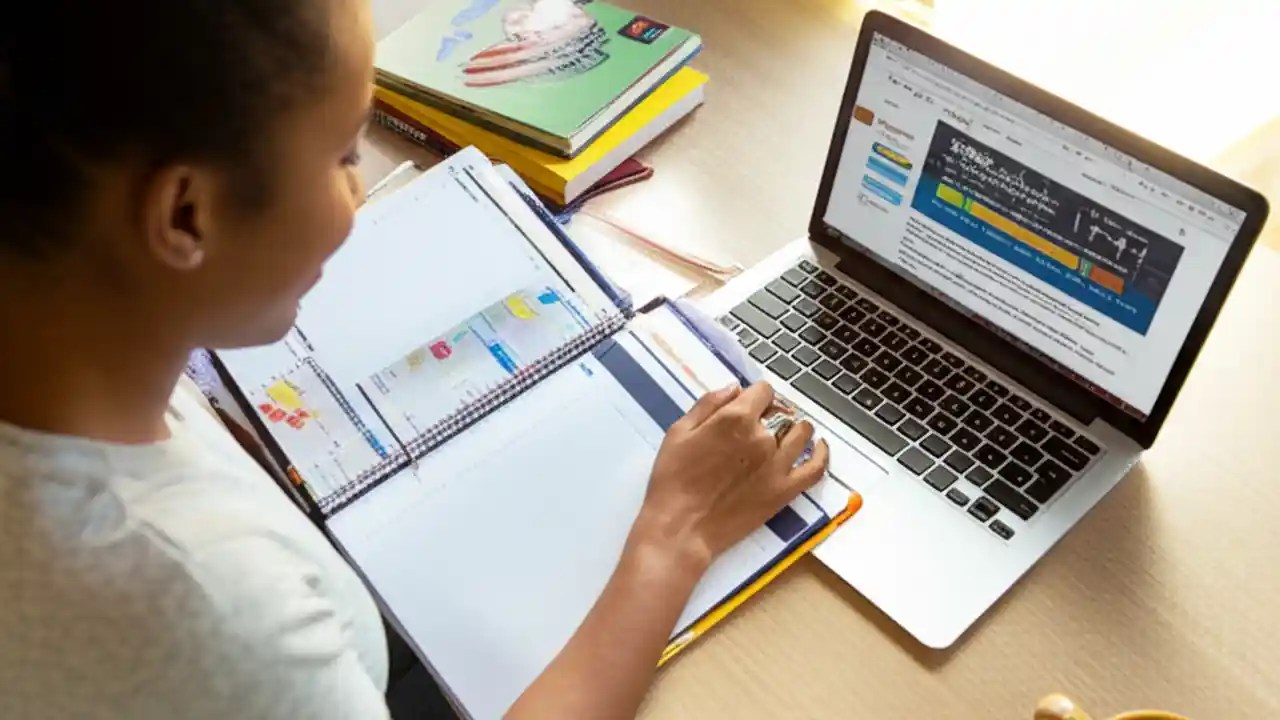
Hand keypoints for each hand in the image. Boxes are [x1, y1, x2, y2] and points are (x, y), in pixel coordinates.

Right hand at [630, 382, 829, 571]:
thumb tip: (735, 388)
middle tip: (759, 426)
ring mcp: (778, 465)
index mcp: (736, 419)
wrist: (681, 527)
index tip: (748, 406)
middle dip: (772, 413)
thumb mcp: (679, 432)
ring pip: (802, 433)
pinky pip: (815, 468)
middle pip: (782, 412)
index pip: (763, 391)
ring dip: (796, 428)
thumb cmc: (672, 479)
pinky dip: (821, 454)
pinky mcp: (785, 491)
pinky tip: (818, 447)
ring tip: (788, 433)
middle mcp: (763, 437)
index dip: (755, 396)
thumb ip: (708, 404)